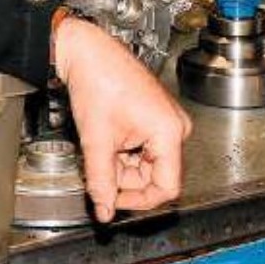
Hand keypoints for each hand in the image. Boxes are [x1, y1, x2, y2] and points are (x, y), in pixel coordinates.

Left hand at [53, 16, 191, 222]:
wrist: (88, 53)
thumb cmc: (97, 81)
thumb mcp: (96, 141)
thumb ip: (101, 182)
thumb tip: (105, 210)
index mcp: (170, 131)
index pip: (166, 187)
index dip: (139, 200)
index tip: (114, 201)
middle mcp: (176, 128)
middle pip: (155, 176)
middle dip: (125, 178)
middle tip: (99, 166)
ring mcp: (168, 123)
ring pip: (148, 166)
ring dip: (122, 165)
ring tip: (101, 145)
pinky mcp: (158, 120)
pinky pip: (145, 151)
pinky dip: (124, 152)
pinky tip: (109, 137)